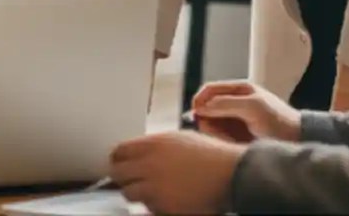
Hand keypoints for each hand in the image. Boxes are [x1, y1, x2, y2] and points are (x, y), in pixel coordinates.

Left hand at [110, 131, 240, 214]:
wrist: (231, 175)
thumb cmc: (211, 156)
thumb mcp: (180, 139)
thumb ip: (156, 146)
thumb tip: (139, 153)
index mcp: (152, 144)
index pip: (118, 151)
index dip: (118, 158)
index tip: (119, 162)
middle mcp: (149, 165)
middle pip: (117, 172)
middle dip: (123, 176)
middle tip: (130, 178)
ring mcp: (154, 188)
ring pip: (129, 193)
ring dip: (137, 192)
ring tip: (152, 190)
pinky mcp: (162, 208)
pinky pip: (146, 208)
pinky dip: (152, 206)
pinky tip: (167, 199)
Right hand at [191, 80, 300, 142]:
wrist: (297, 141)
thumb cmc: (279, 121)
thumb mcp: (252, 107)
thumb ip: (225, 104)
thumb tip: (201, 107)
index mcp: (239, 90)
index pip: (209, 90)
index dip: (199, 100)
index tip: (197, 115)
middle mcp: (235, 102)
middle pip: (207, 107)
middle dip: (207, 120)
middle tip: (216, 133)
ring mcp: (235, 118)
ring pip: (211, 123)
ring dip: (214, 132)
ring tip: (228, 140)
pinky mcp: (237, 135)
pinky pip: (219, 136)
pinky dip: (220, 140)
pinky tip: (231, 144)